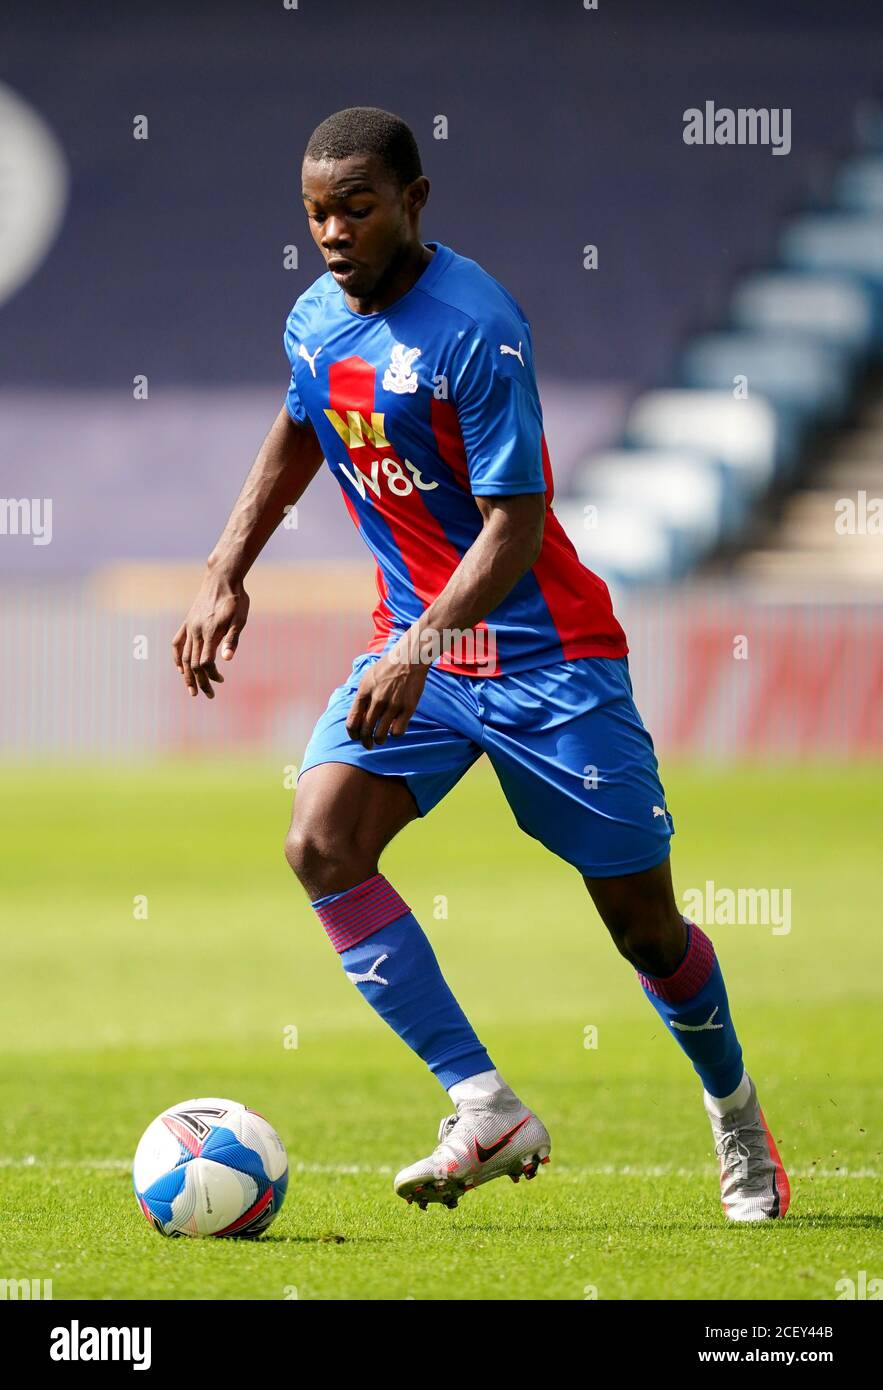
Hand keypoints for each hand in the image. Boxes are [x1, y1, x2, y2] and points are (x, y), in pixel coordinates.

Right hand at [172, 572, 249, 697]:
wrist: (222, 578)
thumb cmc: (235, 599)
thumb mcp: (240, 619)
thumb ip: (233, 639)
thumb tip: (227, 659)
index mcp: (210, 632)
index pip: (205, 662)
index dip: (210, 675)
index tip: (220, 681)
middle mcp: (196, 631)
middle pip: (193, 663)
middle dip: (199, 681)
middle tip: (208, 695)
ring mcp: (190, 626)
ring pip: (184, 656)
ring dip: (187, 674)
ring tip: (192, 689)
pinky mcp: (187, 622)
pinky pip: (177, 642)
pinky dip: (177, 657)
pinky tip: (179, 668)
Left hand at [345, 648, 428, 748]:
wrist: (409, 658)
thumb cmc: (387, 667)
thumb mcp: (368, 678)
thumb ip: (361, 697)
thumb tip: (357, 716)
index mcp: (364, 692)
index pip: (352, 721)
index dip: (353, 734)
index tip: (356, 737)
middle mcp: (377, 700)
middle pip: (365, 731)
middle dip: (365, 742)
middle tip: (368, 745)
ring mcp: (393, 705)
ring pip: (381, 735)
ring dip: (379, 740)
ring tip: (380, 740)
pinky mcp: (407, 708)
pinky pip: (398, 731)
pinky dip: (395, 733)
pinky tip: (395, 729)